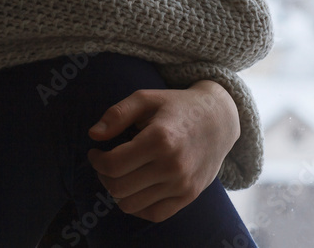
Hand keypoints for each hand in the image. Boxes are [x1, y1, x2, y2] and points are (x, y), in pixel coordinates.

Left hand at [86, 80, 240, 222]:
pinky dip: (138, 207)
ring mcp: (183, 184)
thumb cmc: (178, 106)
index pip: (113, 164)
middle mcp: (173, 165)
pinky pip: (154, 214)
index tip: (95, 152)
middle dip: (104, 176)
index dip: (97, 160)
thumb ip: (117, 114)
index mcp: (160, 138)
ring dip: (118, 193)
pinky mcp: (189, 195)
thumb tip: (93, 135)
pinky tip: (136, 189)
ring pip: (132, 205)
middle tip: (105, 164)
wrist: (219, 118)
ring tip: (120, 175)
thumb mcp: (147, 98)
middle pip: (119, 188)